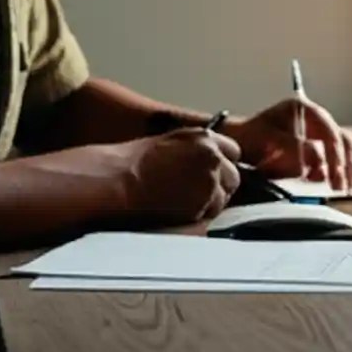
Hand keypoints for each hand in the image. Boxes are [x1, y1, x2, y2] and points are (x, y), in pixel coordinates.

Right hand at [118, 128, 241, 221]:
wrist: (117, 181)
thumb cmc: (134, 162)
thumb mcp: (171, 143)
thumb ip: (198, 151)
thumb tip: (215, 163)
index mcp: (204, 137)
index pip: (233, 151)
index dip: (222, 165)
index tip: (211, 173)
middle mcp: (212, 156)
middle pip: (233, 176)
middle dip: (220, 185)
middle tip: (195, 191)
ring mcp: (210, 181)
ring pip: (224, 197)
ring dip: (209, 202)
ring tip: (182, 201)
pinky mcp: (203, 203)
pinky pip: (210, 213)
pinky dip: (198, 214)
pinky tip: (177, 209)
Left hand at [225, 97, 351, 191]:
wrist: (239, 146)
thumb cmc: (250, 138)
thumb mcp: (267, 139)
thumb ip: (293, 147)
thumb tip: (317, 160)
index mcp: (303, 108)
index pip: (327, 129)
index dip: (333, 152)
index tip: (333, 172)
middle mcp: (315, 118)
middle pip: (340, 139)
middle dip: (342, 163)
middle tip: (340, 185)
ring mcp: (317, 133)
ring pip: (342, 149)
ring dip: (344, 169)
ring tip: (341, 188)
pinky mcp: (317, 148)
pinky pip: (333, 159)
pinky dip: (335, 172)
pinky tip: (331, 185)